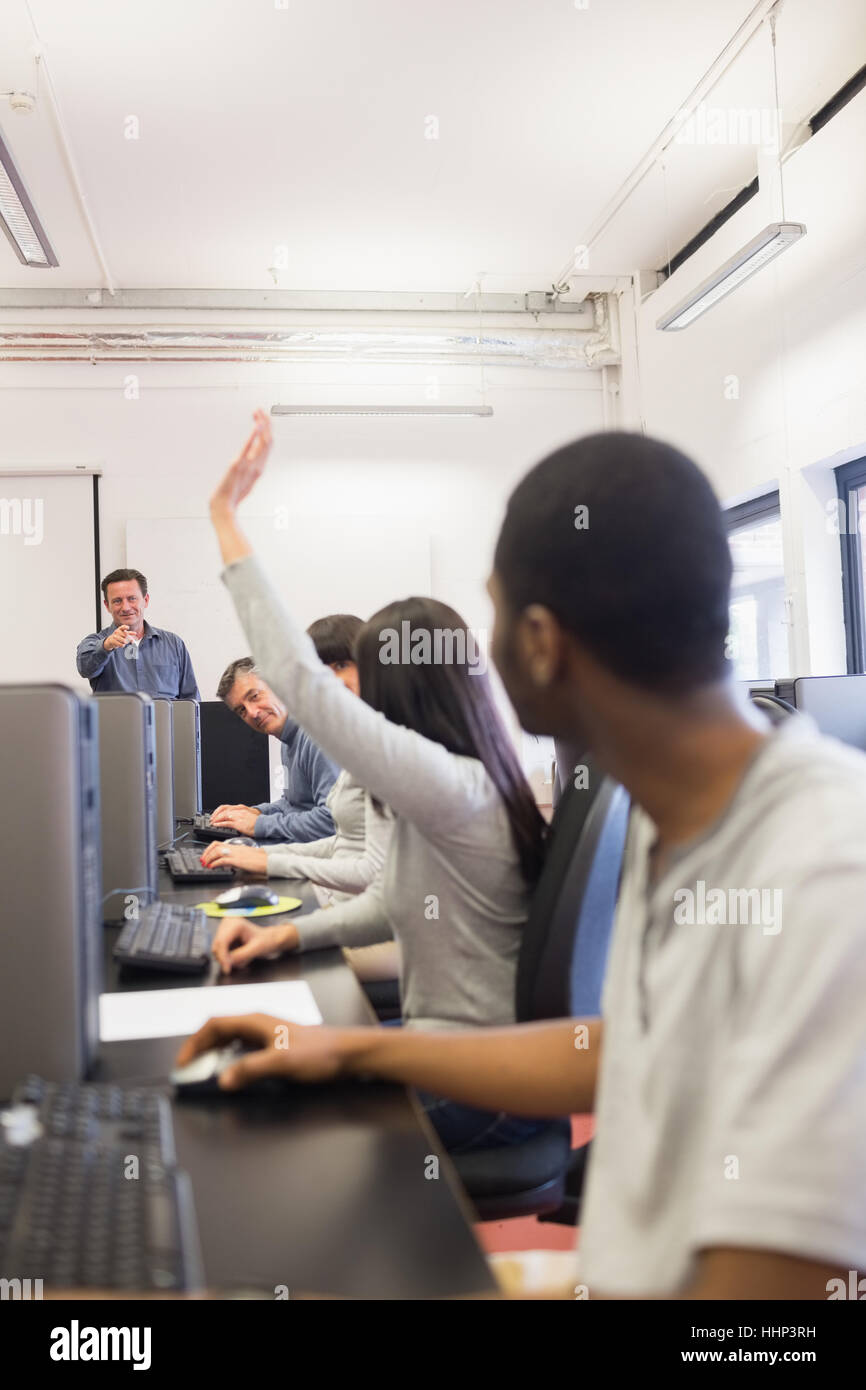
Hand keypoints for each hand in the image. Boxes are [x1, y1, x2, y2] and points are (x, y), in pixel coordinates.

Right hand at [104, 625, 132, 651]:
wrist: (111, 640)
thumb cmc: (119, 636)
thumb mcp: (124, 633)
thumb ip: (130, 634)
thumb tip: (135, 637)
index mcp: (120, 628)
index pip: (123, 627)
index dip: (125, 627)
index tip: (128, 628)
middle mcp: (117, 631)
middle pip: (126, 635)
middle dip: (129, 638)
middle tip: (129, 640)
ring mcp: (115, 636)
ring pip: (124, 641)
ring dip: (126, 642)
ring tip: (124, 642)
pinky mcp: (113, 641)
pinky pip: (121, 645)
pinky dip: (123, 645)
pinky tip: (121, 644)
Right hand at [174, 1013, 350, 1087]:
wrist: (347, 1053)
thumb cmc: (318, 1053)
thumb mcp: (282, 1062)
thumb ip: (250, 1070)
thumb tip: (222, 1080)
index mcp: (255, 1021)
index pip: (214, 1025)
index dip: (194, 1042)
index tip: (183, 1062)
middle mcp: (258, 1023)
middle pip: (219, 1030)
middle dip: (200, 1046)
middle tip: (188, 1067)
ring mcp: (266, 1033)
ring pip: (230, 1038)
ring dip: (213, 1052)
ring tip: (203, 1069)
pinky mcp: (273, 1044)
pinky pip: (242, 1047)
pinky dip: (228, 1057)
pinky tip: (230, 1070)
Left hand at [200, 842, 267, 872]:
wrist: (267, 860)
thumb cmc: (259, 859)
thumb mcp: (244, 855)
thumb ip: (235, 856)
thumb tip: (226, 862)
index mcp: (235, 847)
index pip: (218, 843)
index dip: (209, 849)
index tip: (205, 855)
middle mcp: (234, 848)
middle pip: (215, 846)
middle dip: (206, 853)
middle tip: (202, 860)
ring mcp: (235, 854)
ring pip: (217, 852)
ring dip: (208, 858)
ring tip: (205, 864)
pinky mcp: (237, 860)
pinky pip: (222, 860)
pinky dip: (215, 863)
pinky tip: (212, 867)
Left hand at [209, 805, 259, 835]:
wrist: (263, 824)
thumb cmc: (257, 821)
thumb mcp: (247, 815)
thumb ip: (239, 815)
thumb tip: (233, 819)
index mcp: (240, 808)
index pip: (226, 807)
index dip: (219, 811)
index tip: (215, 815)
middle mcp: (238, 810)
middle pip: (223, 810)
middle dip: (216, 814)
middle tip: (212, 819)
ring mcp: (238, 816)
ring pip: (224, 815)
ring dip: (216, 819)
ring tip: (212, 822)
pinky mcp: (238, 823)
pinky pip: (226, 823)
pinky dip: (220, 824)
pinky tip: (216, 825)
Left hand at [210, 409, 272, 517]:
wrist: (223, 507)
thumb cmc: (232, 495)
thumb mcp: (244, 481)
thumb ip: (249, 470)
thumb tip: (250, 461)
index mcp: (259, 469)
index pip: (268, 445)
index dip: (267, 430)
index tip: (263, 418)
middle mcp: (257, 466)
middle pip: (268, 441)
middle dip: (267, 424)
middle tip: (261, 410)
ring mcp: (249, 466)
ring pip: (262, 443)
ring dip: (262, 425)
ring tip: (259, 412)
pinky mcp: (238, 466)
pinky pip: (248, 449)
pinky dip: (254, 436)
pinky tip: (256, 425)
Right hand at [212, 918, 297, 973]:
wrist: (270, 938)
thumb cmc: (266, 941)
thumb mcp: (256, 949)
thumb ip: (241, 955)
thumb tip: (227, 962)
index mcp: (236, 923)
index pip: (222, 942)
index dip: (223, 957)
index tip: (227, 969)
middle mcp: (228, 923)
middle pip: (217, 946)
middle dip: (225, 958)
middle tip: (235, 967)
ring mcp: (225, 928)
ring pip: (217, 949)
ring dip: (227, 958)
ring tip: (242, 959)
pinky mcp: (224, 934)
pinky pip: (220, 950)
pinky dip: (228, 956)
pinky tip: (240, 955)